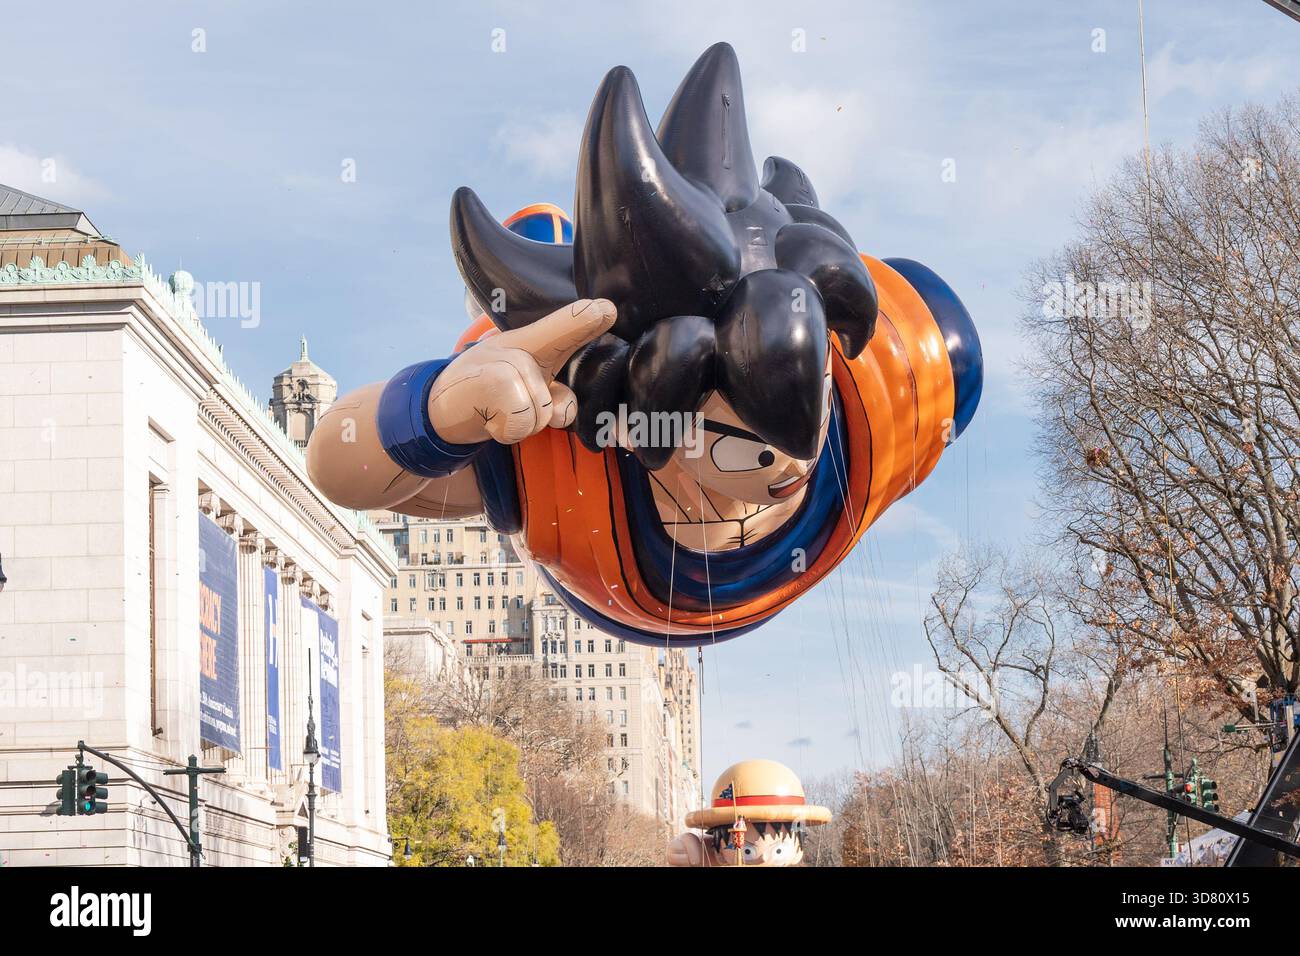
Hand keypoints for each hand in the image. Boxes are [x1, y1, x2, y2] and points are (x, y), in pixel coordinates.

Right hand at [428, 299, 616, 444]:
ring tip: (496, 408)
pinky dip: (506, 430)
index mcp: (533, 344)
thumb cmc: (491, 395)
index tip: (607, 309)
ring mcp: (506, 360)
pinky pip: (523, 422)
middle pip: (560, 405)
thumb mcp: (526, 389)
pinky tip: (487, 415)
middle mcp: (520, 345)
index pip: (565, 330)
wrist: (440, 405)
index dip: (585, 321)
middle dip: (537, 418)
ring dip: (521, 425)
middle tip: (506, 404)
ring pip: (542, 415)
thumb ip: (557, 399)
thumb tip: (564, 413)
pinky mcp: (494, 381)